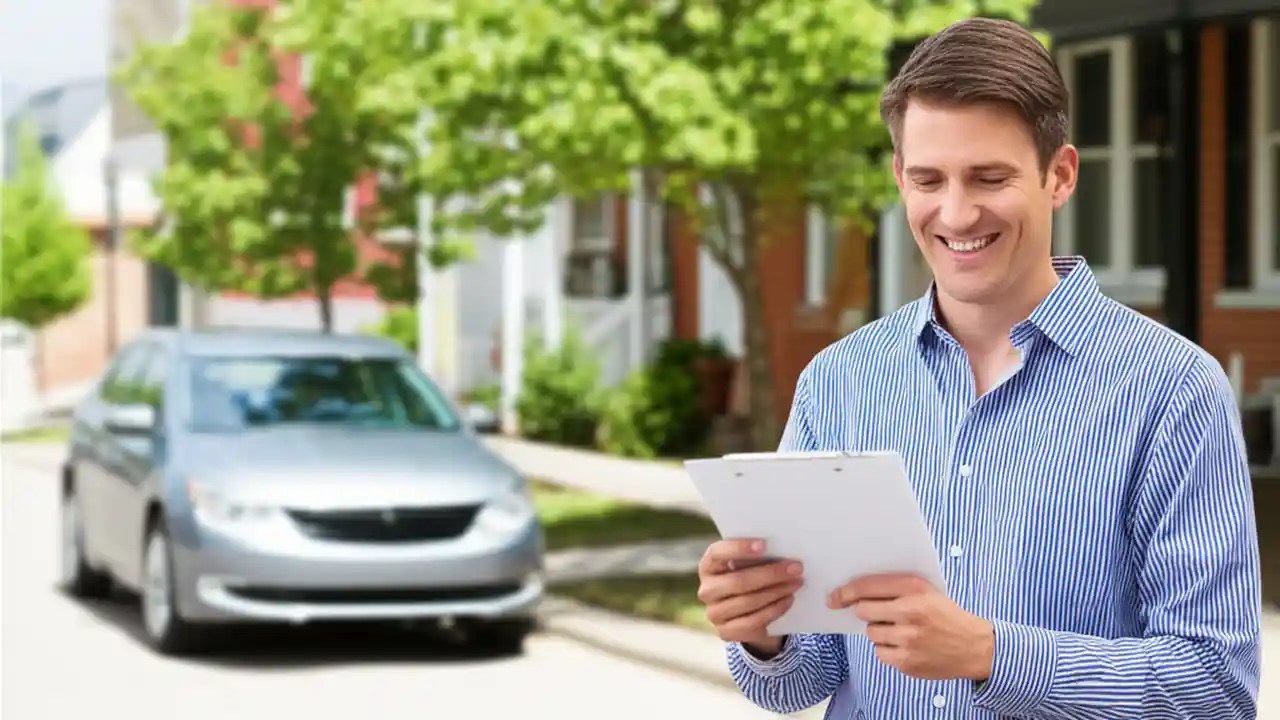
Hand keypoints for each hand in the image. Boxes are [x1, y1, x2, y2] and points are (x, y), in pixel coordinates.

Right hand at [697, 538, 803, 653]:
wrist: (748, 614)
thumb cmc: (750, 579)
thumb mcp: (748, 565)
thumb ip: (756, 558)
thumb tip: (782, 552)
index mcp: (708, 566)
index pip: (717, 553)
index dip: (739, 548)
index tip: (764, 544)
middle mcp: (706, 590)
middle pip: (738, 581)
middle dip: (770, 574)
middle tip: (795, 568)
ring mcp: (714, 613)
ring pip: (748, 602)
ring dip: (776, 592)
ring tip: (796, 583)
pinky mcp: (725, 632)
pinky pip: (753, 622)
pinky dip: (774, 610)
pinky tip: (788, 600)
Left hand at [828, 574, 993, 680]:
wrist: (975, 647)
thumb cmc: (947, 615)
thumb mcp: (927, 590)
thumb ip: (896, 587)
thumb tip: (856, 591)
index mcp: (914, 589)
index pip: (867, 586)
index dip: (846, 591)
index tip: (835, 596)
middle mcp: (910, 612)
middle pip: (863, 611)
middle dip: (866, 611)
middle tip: (878, 614)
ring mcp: (908, 639)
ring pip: (871, 633)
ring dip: (879, 631)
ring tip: (901, 630)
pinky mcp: (907, 661)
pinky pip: (880, 653)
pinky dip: (887, 649)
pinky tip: (905, 645)